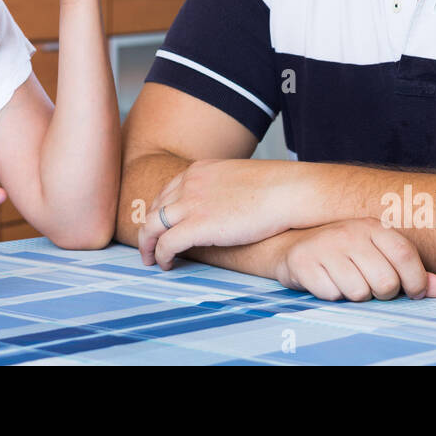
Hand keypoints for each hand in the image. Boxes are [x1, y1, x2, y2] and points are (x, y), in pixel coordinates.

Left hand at [140, 159, 294, 268]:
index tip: (160, 227)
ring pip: (153, 226)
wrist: (287, 191)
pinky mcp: (199, 225)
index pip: (166, 192)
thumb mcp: (238, 180)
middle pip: (155, 208)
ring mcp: (192, 203)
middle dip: (148, 229)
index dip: (160, 212)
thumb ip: (221, 189)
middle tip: (149, 246)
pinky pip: (167, 243)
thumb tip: (222, 207)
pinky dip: (161, 255)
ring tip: (152, 260)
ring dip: (148, 245)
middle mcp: (189, 183)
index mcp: (199, 171)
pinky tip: (167, 264)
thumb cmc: (274, 189)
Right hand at [273, 218, 435, 301]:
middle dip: (383, 293)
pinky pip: (332, 295)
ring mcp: (325, 246)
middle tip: (373, 286)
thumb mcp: (379, 254)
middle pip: (385, 282)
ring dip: (355, 295)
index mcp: (373, 226)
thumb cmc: (345, 254)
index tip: (413, 292)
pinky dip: (332, 295)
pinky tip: (328, 281)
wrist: (293, 247)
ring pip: (359, 292)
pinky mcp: (304, 263)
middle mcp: (350, 232)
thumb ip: (413, 271)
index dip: (416, 282)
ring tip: (347, 281)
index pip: (406, 256)